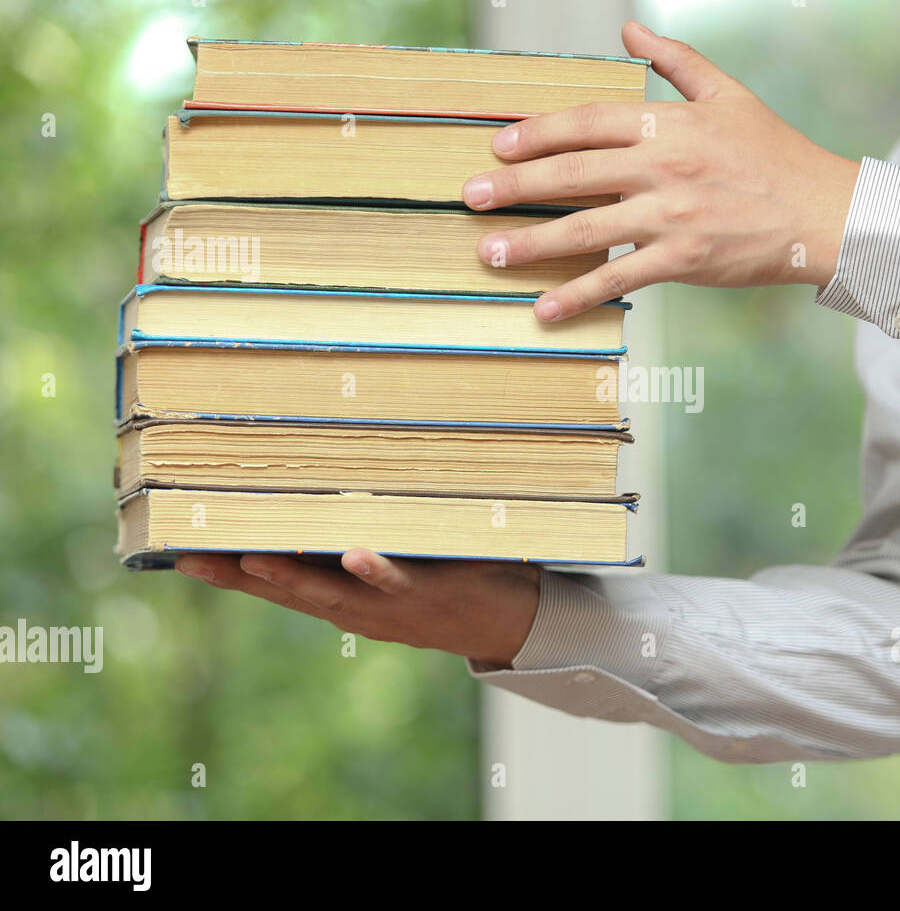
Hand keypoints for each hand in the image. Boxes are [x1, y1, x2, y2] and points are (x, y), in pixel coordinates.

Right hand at [175, 551, 540, 666]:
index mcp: (344, 600)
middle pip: (290, 593)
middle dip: (240, 576)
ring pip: (333, 593)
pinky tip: (354, 554)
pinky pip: (400, 581)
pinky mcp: (430, 592)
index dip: (229, 573)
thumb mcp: (393, 565)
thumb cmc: (446, 580)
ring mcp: (391, 604)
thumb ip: (357, 533)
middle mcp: (358, 609)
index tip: (179, 554)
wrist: (509, 622)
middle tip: (191, 557)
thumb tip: (319, 486)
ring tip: (253, 557)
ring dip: (293, 578)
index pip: (277, 587)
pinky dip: (375, 571)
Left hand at [463, 20, 860, 321]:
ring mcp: (671, 216)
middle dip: (515, 186)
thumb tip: (630, 31)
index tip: (499, 145)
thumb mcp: (729, 94)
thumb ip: (676, 62)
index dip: (538, 133)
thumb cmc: (776, 154)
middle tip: (472, 198)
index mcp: (670, 124)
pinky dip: (579, 295)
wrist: (822, 213)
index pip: (588, 123)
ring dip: (531, 242)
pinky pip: (620, 279)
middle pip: (573, 173)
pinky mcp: (683, 261)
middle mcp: (664, 167)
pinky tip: (545, 309)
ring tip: (489, 252)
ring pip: (586, 228)